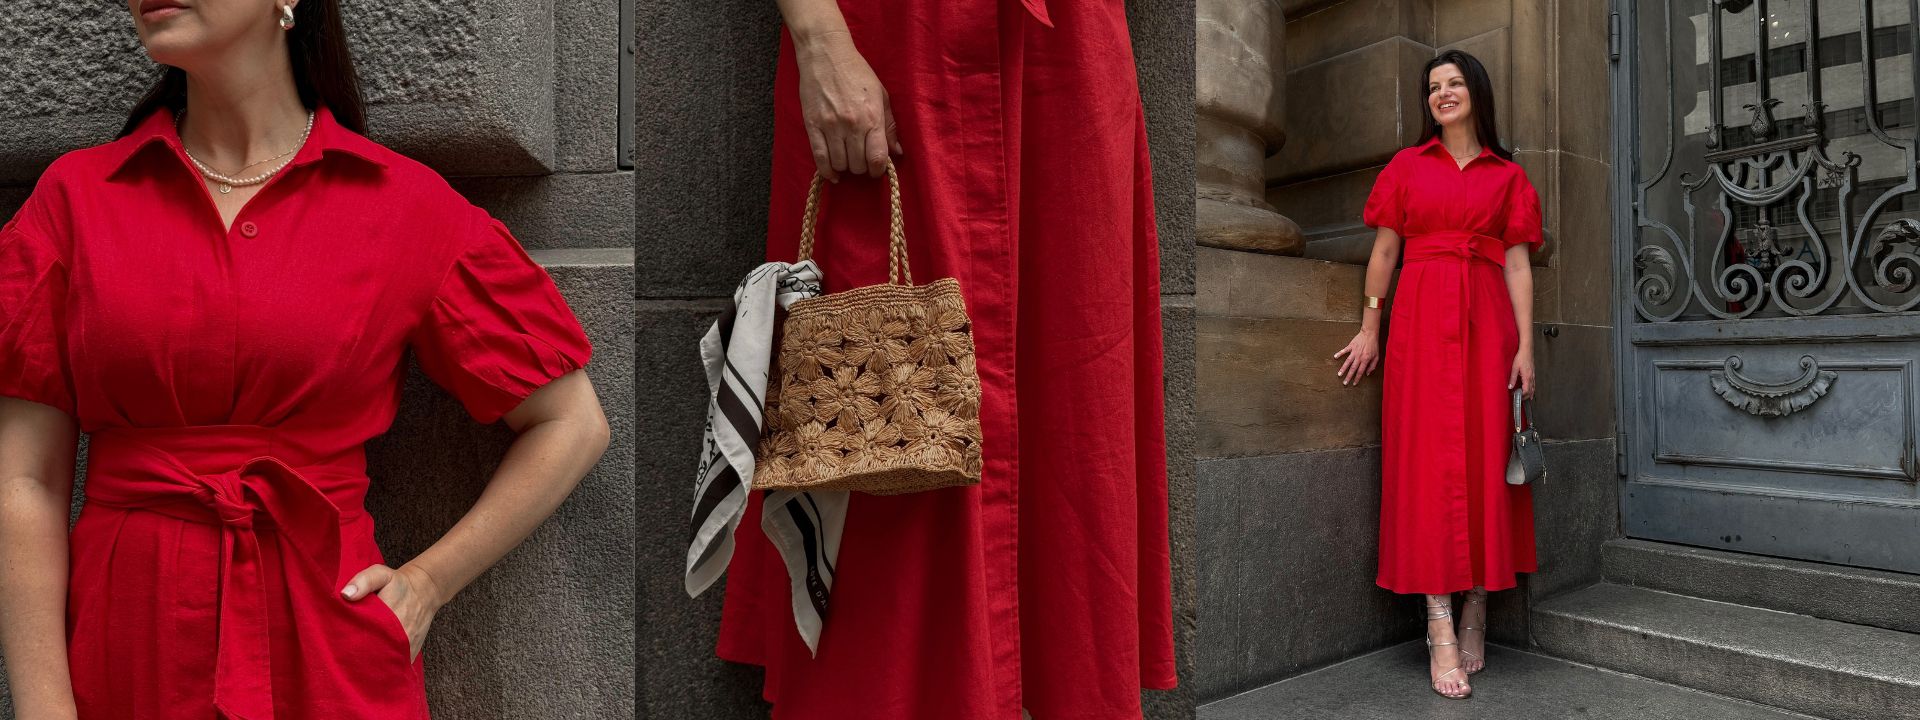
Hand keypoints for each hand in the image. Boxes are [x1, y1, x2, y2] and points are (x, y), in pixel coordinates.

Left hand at [342, 563, 445, 661]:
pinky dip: (383, 670)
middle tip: (342, 656)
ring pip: (383, 664)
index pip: (362, 636)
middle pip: (371, 654)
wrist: (425, 592)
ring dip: (369, 667)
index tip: (338, 643)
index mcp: (388, 615)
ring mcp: (407, 646)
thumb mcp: (381, 574)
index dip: (348, 642)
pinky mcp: (411, 653)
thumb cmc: (398, 584)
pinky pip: (395, 667)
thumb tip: (346, 594)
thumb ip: (363, 581)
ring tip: (354, 666)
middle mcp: (399, 634)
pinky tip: (371, 668)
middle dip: (355, 657)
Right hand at [794, 30, 901, 182]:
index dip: (878, 170)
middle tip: (860, 159)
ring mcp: (830, 126)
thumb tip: (898, 152)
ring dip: (845, 167)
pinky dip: (827, 171)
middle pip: (858, 165)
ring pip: (839, 164)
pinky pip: (819, 158)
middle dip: (861, 167)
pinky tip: (833, 173)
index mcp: (872, 118)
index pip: (877, 158)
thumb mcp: (881, 95)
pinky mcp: (813, 126)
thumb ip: (890, 125)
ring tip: (847, 159)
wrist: (826, 55)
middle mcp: (852, 125)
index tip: (876, 170)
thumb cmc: (857, 73)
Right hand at [1333, 329, 1380, 385]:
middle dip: (1348, 376)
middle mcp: (1359, 357)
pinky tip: (1335, 357)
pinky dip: (1340, 353)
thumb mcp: (1377, 356)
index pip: (1360, 371)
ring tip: (1339, 374)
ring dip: (1343, 368)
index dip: (1357, 378)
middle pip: (1353, 369)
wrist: (1370, 334)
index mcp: (1366, 360)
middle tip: (1344, 383)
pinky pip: (1344, 350)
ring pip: (1347, 362)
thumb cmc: (1374, 345)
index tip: (1354, 384)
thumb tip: (1367, 374)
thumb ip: (1372, 366)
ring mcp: (1354, 351)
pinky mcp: (1351, 346)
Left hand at [1509, 348, 1536, 398]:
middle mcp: (1531, 377)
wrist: (1527, 350)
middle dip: (1526, 396)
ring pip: (1533, 387)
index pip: (1526, 390)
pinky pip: (1534, 383)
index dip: (1522, 395)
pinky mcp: (1533, 373)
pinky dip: (1532, 389)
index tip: (1516, 397)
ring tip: (1526, 398)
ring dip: (1530, 393)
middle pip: (1531, 391)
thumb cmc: (1521, 358)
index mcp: (1527, 377)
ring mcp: (1533, 375)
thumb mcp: (1514, 368)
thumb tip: (1510, 387)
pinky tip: (1531, 390)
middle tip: (1520, 399)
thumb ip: (1512, 378)